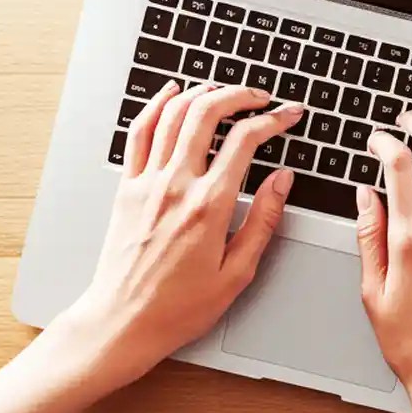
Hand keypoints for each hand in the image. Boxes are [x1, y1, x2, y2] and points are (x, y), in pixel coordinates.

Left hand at [64, 80, 303, 387]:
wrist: (122, 322)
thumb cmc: (178, 306)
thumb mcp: (237, 272)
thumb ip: (263, 219)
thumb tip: (283, 180)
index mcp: (209, 205)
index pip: (246, 140)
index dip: (274, 119)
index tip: (289, 115)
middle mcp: (176, 186)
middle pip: (207, 113)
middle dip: (240, 95)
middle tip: (260, 97)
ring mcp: (147, 183)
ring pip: (173, 115)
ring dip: (202, 93)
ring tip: (224, 90)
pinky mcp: (127, 188)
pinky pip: (139, 133)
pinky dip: (156, 105)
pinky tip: (171, 94)